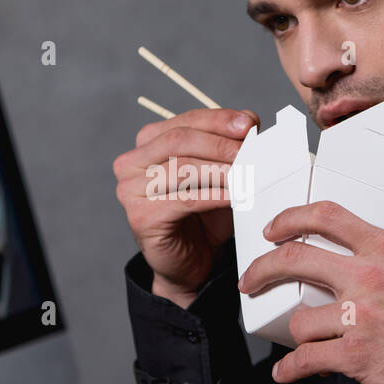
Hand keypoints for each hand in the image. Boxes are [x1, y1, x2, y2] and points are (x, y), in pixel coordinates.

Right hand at [113, 107, 258, 305]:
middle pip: (179, 140)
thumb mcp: (219, 173)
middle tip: (253, 151)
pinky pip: (185, 200)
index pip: (184, 121)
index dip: (218, 120)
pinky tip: (238, 195)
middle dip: (220, 144)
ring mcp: (130, 190)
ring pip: (182, 169)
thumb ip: (228, 145)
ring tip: (249, 173)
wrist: (192, 263)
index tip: (250, 124)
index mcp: (147, 143)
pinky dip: (216, 195)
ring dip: (221, 170)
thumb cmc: (206, 216)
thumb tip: (250, 121)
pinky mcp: (140, 217)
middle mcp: (130, 163)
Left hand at [237, 200, 383, 383]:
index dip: (291, 217)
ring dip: (297, 336)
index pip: (327, 216)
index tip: (273, 230)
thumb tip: (347, 270)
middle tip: (250, 281)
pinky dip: (291, 370)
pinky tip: (287, 373)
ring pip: (299, 321)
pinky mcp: (356, 356)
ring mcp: (359, 317)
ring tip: (302, 344)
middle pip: (294, 259)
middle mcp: (367, 277)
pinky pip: (306, 360)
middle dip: (261, 269)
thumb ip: (381, 262)